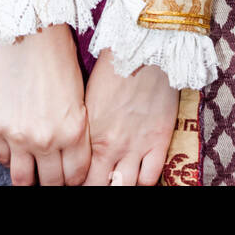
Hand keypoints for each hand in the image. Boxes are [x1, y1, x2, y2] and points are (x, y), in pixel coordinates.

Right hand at [0, 24, 90, 185]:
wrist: (30, 30)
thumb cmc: (60, 57)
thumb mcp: (79, 96)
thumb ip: (75, 129)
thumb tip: (69, 154)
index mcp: (74, 130)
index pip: (75, 176)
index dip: (73, 179)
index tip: (69, 175)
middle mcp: (46, 139)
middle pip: (50, 182)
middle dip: (52, 181)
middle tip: (50, 173)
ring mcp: (18, 135)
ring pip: (22, 179)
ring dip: (28, 177)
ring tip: (32, 168)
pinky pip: (2, 157)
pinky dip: (9, 155)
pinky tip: (15, 144)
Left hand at [83, 51, 178, 185]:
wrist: (146, 47)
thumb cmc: (114, 66)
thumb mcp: (89, 97)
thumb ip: (85, 128)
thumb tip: (76, 146)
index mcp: (88, 134)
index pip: (77, 176)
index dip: (77, 181)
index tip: (79, 178)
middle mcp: (110, 146)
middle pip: (98, 186)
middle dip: (96, 185)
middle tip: (98, 179)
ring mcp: (135, 146)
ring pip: (124, 187)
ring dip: (119, 185)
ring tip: (118, 179)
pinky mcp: (158, 140)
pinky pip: (150, 178)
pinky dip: (143, 181)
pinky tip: (139, 173)